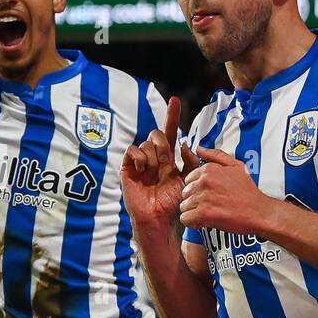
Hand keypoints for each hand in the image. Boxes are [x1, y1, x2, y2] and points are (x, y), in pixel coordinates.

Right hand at [120, 96, 198, 226]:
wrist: (158, 217)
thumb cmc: (173, 202)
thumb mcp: (188, 179)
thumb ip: (190, 161)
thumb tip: (186, 144)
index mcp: (167, 158)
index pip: (169, 132)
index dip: (172, 116)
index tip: (175, 100)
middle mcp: (153, 157)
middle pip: (157, 134)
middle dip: (164, 144)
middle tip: (166, 161)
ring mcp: (140, 162)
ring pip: (146, 143)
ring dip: (153, 156)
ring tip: (154, 172)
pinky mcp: (128, 167)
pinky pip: (132, 150)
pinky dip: (139, 157)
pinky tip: (142, 169)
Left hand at [179, 148, 275, 234]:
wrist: (259, 212)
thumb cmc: (248, 192)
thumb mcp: (236, 166)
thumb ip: (216, 155)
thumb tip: (199, 149)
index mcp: (209, 169)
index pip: (189, 179)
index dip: (197, 189)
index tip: (208, 194)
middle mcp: (204, 181)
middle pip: (185, 193)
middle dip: (194, 200)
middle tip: (210, 205)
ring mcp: (203, 197)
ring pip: (184, 206)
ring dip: (194, 212)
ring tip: (208, 213)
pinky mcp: (204, 213)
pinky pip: (185, 219)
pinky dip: (193, 223)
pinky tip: (203, 222)